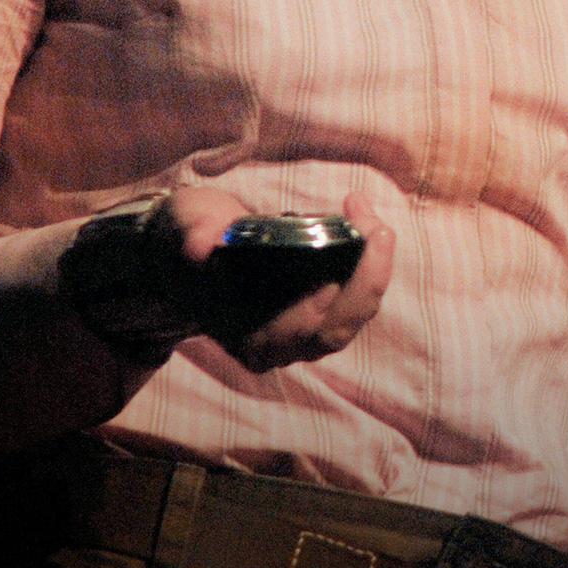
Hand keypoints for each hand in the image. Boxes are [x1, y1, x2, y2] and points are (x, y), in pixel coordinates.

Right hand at [154, 187, 396, 372]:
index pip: (282, 337)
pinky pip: (358, 304)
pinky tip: (374, 231)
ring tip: (376, 226)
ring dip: (374, 274)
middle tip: (374, 230)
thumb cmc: (198, 234)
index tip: (327, 282)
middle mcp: (274, 344)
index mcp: (238, 331)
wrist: (203, 240)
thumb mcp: (191, 224)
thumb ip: (195, 231)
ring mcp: (303, 334)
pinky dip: (372, 270)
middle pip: (331, 331)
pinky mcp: (326, 314)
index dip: (308, 315)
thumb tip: (200, 246)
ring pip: (352, 319)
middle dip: (362, 282)